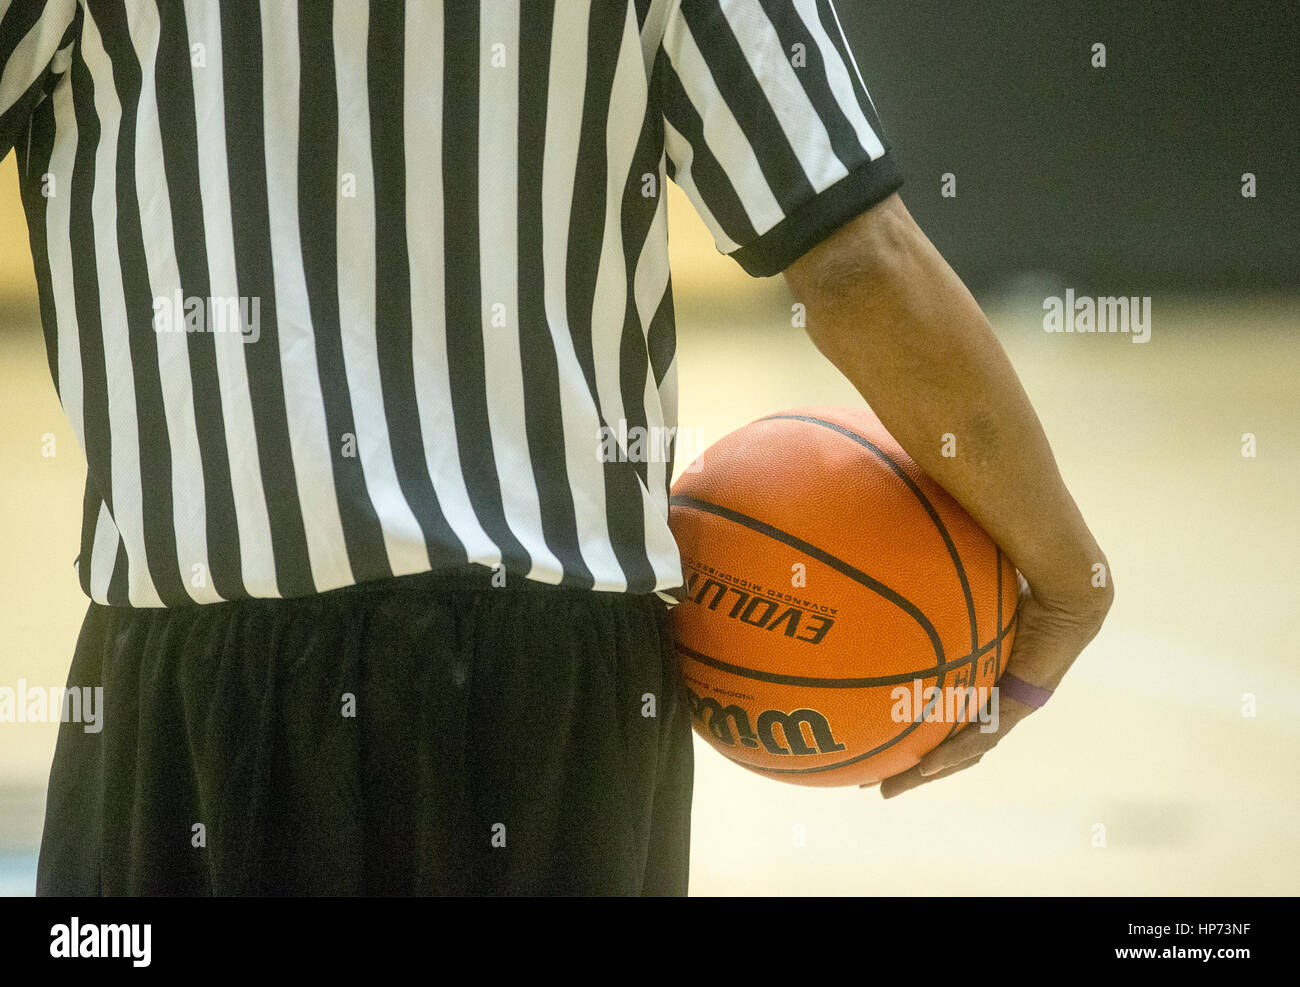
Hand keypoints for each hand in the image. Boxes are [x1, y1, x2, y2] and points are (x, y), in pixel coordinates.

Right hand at [875, 572, 1112, 798]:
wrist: (1065, 590)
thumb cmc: (1012, 580)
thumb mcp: (955, 601)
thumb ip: (926, 601)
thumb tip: (881, 583)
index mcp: (978, 679)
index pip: (940, 716)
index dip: (910, 734)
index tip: (875, 746)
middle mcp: (992, 698)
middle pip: (946, 745)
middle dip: (909, 769)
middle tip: (875, 784)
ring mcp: (1007, 706)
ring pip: (962, 752)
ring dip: (925, 773)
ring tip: (889, 788)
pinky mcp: (1020, 706)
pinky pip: (982, 735)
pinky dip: (954, 753)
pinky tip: (925, 767)